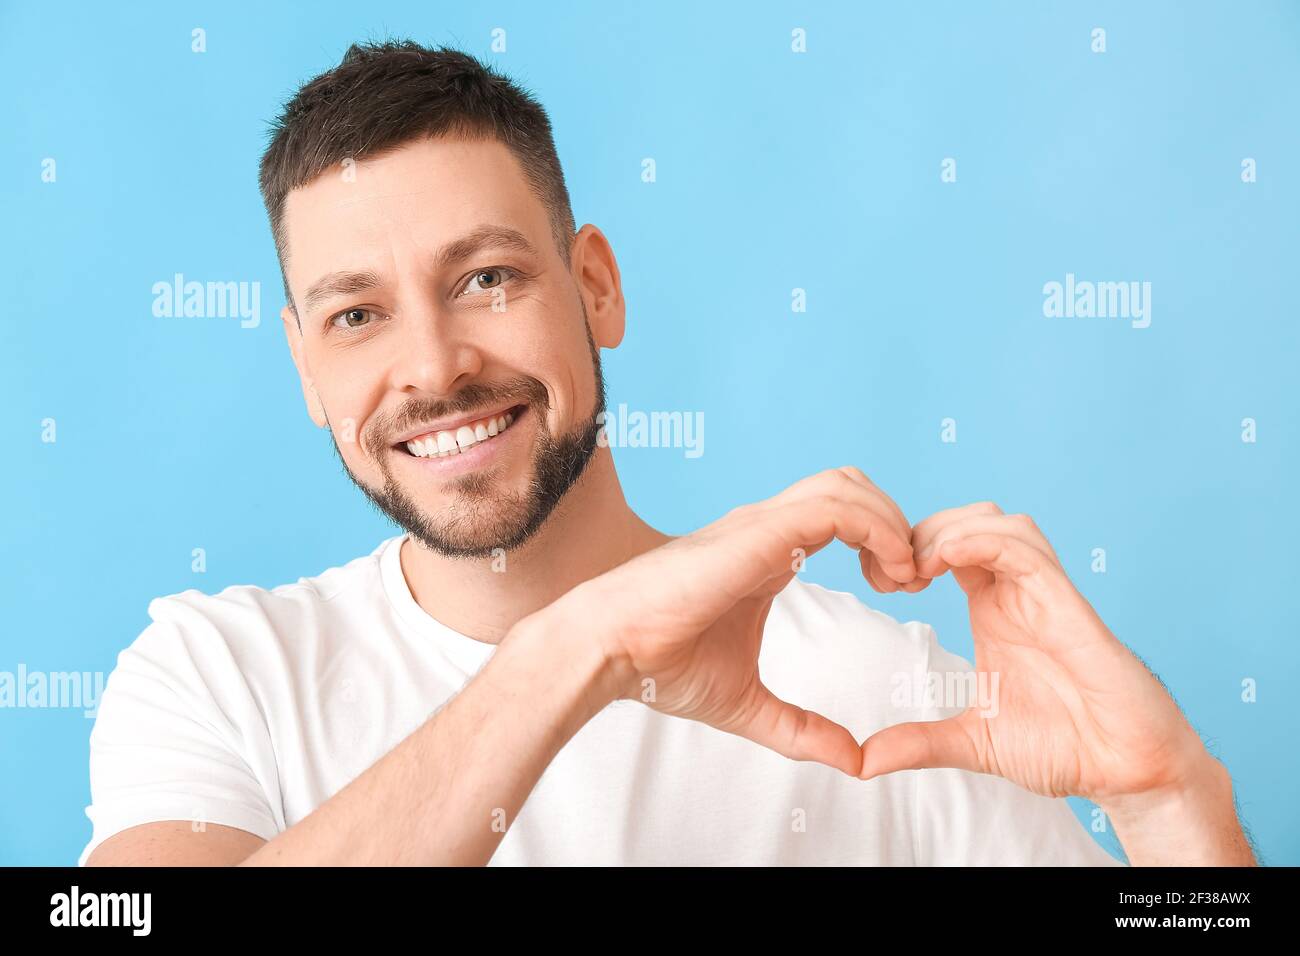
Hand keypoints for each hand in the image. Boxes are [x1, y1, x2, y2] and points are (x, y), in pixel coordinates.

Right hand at [538, 466, 917, 775]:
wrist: (610, 650)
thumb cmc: (660, 665)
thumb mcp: (749, 705)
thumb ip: (803, 730)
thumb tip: (854, 761)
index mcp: (766, 554)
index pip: (839, 516)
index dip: (881, 542)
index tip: (899, 590)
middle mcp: (766, 529)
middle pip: (850, 486)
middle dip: (892, 522)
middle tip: (907, 580)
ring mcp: (761, 525)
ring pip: (848, 485)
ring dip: (889, 524)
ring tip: (901, 577)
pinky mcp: (759, 533)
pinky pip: (836, 508)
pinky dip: (874, 529)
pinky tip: (884, 573)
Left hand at [858, 501, 1211, 806]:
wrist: (1129, 772)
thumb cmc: (1066, 745)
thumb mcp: (973, 740)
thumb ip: (919, 743)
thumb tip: (865, 762)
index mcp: (994, 609)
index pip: (948, 546)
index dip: (908, 549)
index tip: (880, 583)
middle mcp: (1019, 594)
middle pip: (970, 519)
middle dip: (922, 531)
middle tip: (892, 575)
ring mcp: (1046, 596)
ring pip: (1000, 523)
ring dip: (951, 530)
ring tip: (918, 568)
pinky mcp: (1070, 609)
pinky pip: (1027, 553)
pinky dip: (983, 542)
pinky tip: (948, 560)